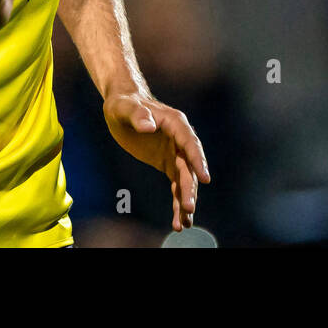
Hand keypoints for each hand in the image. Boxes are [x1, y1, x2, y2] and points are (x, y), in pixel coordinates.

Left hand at [104, 93, 210, 231]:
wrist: (123, 107)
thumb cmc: (124, 104)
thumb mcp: (125, 108)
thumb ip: (137, 115)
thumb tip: (149, 126)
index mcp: (176, 123)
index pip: (190, 143)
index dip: (197, 160)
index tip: (204, 179)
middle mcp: (180, 140)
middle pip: (189, 167)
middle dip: (190, 188)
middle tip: (189, 209)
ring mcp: (176, 153)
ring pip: (185, 180)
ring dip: (185, 200)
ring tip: (185, 223)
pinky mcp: (168, 164)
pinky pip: (176, 185)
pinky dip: (177, 202)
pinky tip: (178, 221)